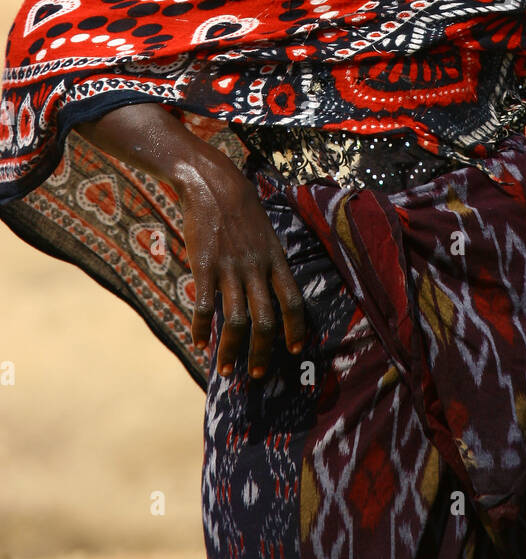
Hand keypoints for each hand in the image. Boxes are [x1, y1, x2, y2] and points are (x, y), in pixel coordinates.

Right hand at [176, 154, 306, 379]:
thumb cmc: (241, 211)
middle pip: (266, 320)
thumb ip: (269, 264)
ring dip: (231, 349)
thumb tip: (274, 293)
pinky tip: (198, 342)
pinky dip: (201, 329)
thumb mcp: (266, 235)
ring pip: (236, 320)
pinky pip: (204, 307)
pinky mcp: (204, 266)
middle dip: (262, 351)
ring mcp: (230, 268)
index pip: (293, 301)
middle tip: (256, 373)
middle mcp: (256, 268)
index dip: (295, 329)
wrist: (213, 185)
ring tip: (225, 368)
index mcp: (275, 260)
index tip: (294, 351)